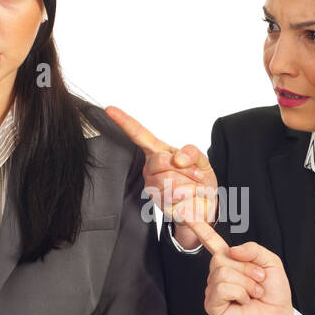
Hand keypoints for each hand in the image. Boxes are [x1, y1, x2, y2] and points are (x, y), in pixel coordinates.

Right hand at [105, 105, 218, 249]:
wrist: (205, 205)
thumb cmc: (198, 180)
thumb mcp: (201, 160)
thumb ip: (192, 153)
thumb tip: (178, 158)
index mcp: (159, 152)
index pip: (139, 134)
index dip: (124, 122)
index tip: (110, 109)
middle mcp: (151, 168)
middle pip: (160, 161)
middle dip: (185, 168)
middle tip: (195, 175)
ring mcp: (152, 186)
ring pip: (168, 180)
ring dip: (189, 183)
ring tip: (191, 186)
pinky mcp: (157, 202)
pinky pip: (174, 195)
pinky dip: (188, 195)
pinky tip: (188, 197)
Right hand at [184, 219, 293, 314]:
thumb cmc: (274, 292)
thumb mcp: (270, 262)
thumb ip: (253, 249)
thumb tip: (231, 250)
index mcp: (231, 261)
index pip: (211, 242)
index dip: (198, 227)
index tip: (184, 211)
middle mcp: (219, 274)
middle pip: (221, 258)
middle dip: (246, 269)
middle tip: (259, 281)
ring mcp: (214, 289)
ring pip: (222, 273)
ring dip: (246, 284)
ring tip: (253, 293)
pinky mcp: (212, 305)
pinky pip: (222, 289)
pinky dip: (239, 294)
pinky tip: (243, 301)